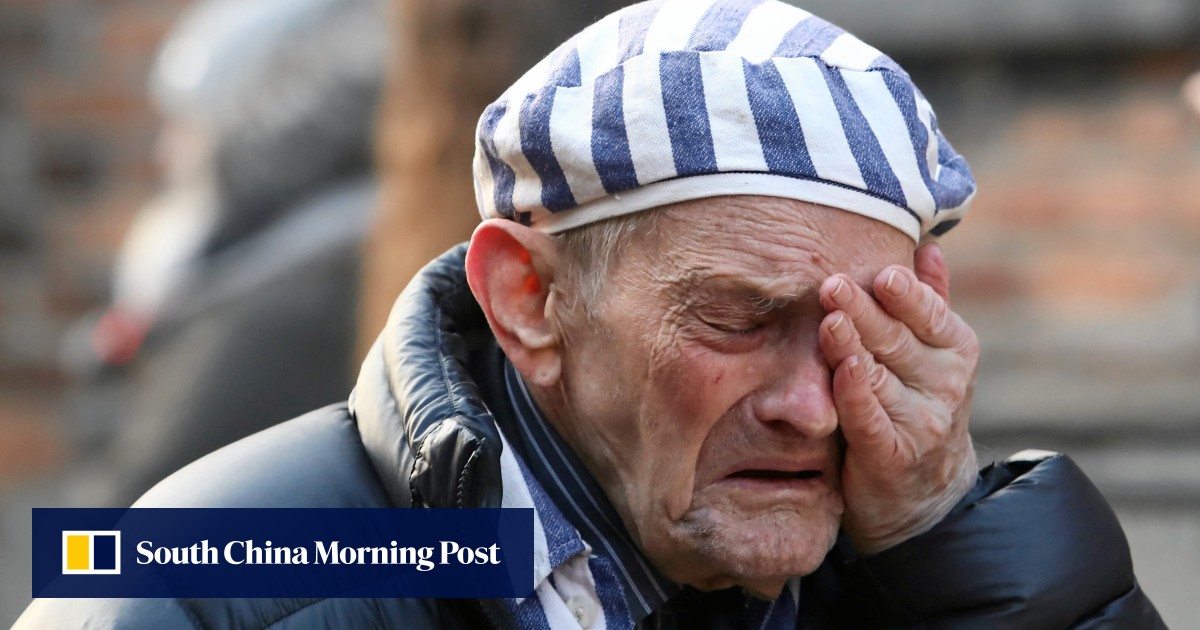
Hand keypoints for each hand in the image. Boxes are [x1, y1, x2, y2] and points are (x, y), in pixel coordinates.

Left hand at [817, 243, 978, 554]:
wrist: (921, 492)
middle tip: (831, 285)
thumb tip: (928, 246)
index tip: (880, 273)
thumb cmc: (914, 404)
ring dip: (853, 348)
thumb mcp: (930, 353)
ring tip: (829, 322)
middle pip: (897, 339)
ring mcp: (922, 421)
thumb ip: (929, 303)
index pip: (929, 312)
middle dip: (863, 312)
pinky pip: (869, 418)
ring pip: (881, 376)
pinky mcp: (892, 455)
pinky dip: (856, 394)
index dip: (904, 293)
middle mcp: (946, 383)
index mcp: (955, 348)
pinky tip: (842, 371)